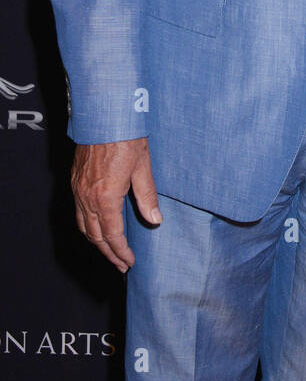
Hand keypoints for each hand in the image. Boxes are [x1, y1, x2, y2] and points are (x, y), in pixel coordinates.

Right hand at [71, 138, 160, 272]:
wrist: (103, 116)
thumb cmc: (126, 137)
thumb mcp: (143, 167)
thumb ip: (147, 196)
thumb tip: (155, 220)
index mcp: (106, 197)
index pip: (112, 235)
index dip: (121, 252)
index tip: (129, 262)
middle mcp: (87, 197)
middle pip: (95, 235)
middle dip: (108, 253)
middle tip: (121, 265)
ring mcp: (78, 189)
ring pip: (84, 225)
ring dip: (96, 242)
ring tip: (110, 251)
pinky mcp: (75, 181)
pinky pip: (78, 212)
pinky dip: (87, 226)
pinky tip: (97, 227)